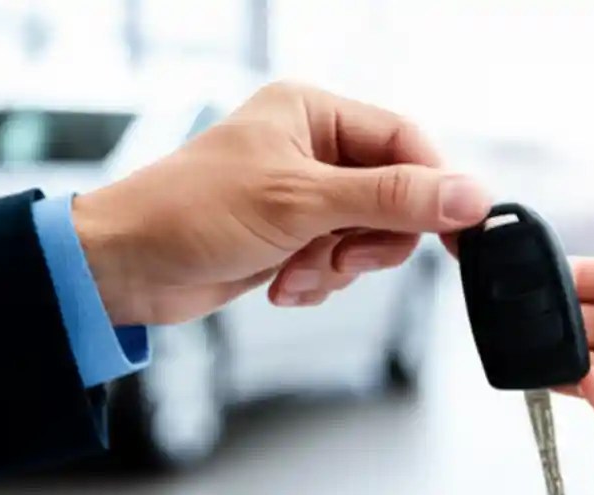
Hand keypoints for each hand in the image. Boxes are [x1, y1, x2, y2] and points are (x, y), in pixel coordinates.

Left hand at [71, 81, 491, 325]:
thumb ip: (392, 198)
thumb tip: (470, 195)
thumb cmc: (189, 213)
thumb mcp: (303, 202)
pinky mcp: (293, 236)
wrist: (124, 269)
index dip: (437, 189)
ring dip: (341, 266)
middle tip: (345, 255)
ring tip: (298, 272)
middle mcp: (313, 147)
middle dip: (374, 238)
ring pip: (370, 235)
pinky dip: (320, 280)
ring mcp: (304, 195)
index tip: (460, 233)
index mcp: (315, 112)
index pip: (408, 143)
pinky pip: (341, 261)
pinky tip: (283, 282)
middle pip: (396, 195)